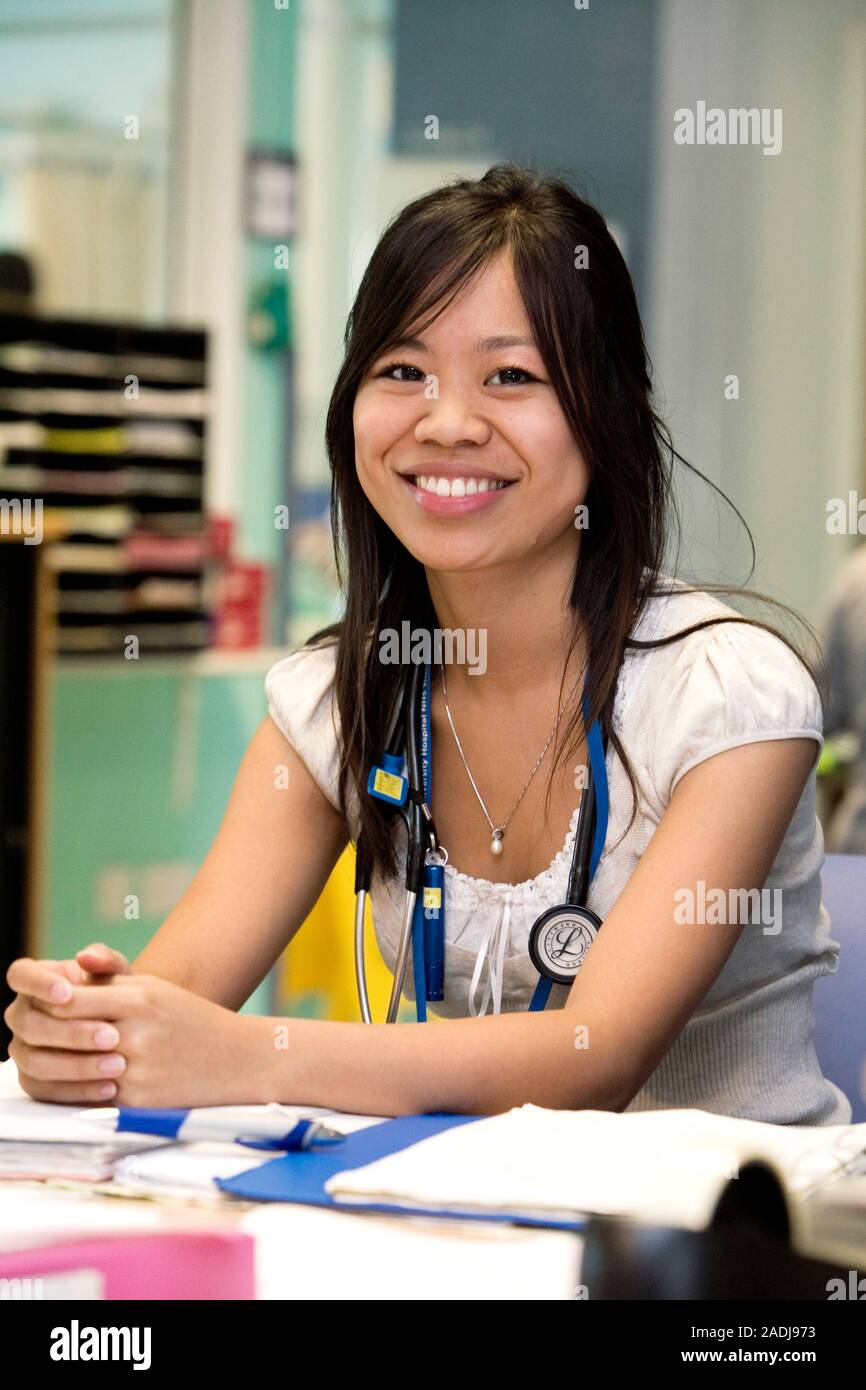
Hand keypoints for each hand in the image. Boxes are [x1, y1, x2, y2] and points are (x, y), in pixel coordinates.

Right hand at [5, 944, 132, 1103]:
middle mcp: (22, 1015)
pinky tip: (109, 1087)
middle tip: (111, 1036)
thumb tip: (86, 956)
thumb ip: (107, 961)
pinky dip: (78, 1090)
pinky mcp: (34, 1080)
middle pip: (30, 1025)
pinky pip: (46, 1090)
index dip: (39, 984)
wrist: (128, 1029)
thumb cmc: (117, 995)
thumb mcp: (119, 975)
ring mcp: (24, 1049)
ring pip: (36, 1061)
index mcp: (35, 982)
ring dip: (77, 1065)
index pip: (21, 975)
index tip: (68, 994)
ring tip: (116, 1064)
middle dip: (71, 1032)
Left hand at [31, 973, 269, 1107]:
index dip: (48, 1002)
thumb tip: (75, 963)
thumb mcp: (155, 988)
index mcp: (138, 1000)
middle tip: (36, 1032)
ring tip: (51, 1056)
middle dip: (47, 1033)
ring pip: (74, 1068)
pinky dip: (81, 1087)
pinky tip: (76, 1080)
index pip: (70, 1000)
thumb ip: (112, 976)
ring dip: (59, 1062)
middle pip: (66, 1034)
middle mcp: (135, 1034)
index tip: (43, 1004)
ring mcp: (135, 1071)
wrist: (236, 1061)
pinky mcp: (136, 1101)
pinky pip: (92, 1094)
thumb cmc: (190, 1019)